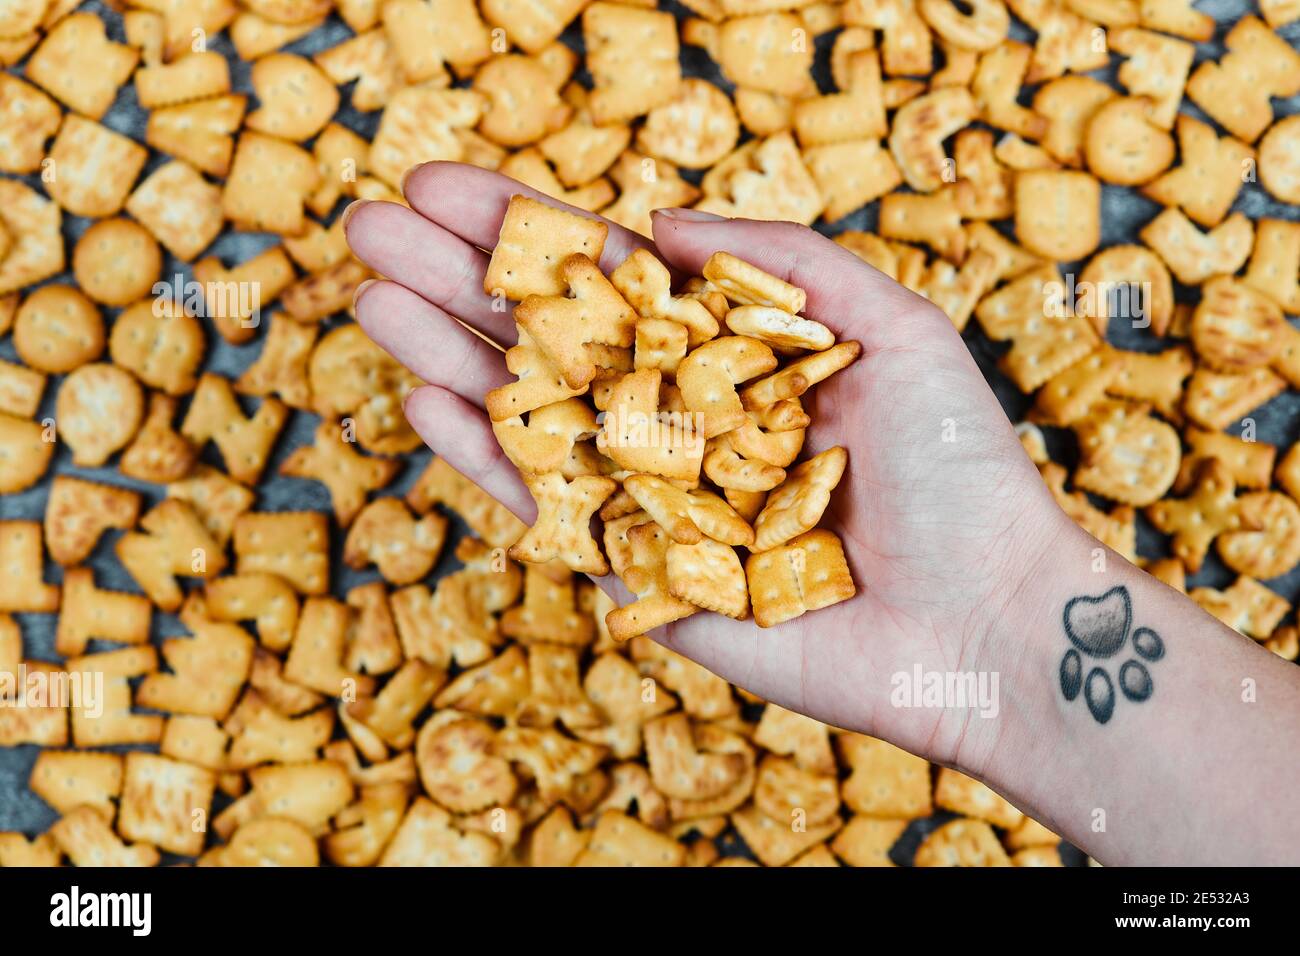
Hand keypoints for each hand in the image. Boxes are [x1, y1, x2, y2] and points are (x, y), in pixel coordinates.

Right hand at [345, 162, 1066, 775]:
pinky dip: (487, 457)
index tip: (439, 182)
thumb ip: (774, 260)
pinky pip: (546, 510)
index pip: (603, 275)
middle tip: (367, 220)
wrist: (978, 614)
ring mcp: (647, 494)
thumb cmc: (954, 467)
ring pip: (527, 415)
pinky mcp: (635, 574)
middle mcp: (673, 414)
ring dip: (445, 354)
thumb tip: (654, 219)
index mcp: (724, 351)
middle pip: (544, 335)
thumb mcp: (888, 324)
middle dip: (456, 278)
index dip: (521, 229)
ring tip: (370, 295)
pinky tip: (427, 397)